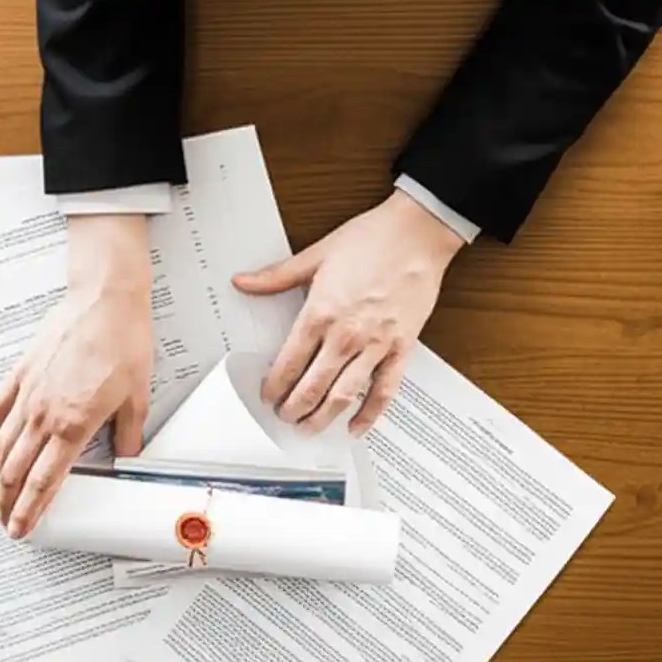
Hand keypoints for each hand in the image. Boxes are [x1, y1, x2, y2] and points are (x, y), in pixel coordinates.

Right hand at [0, 214, 153, 538]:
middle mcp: (45, 413)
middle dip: (9, 501)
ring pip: (3, 445)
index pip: (46, 481)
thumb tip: (128, 460)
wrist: (104, 300)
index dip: (31, 510)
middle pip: (18, 470)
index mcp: (74, 425)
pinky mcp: (21, 373)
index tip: (22, 528)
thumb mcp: (137, 397)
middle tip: (6, 521)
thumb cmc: (123, 342)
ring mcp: (29, 393)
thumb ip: (129, 435)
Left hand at [232, 189, 463, 435]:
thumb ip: (277, 276)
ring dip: (323, 417)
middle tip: (285, 416)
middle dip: (293, 408)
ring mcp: (375, 345)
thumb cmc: (372, 239)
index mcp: (320, 312)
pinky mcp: (401, 348)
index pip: (288, 363)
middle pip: (311, 386)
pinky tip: (356, 427)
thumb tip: (244, 282)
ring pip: (343, 395)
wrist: (417, 233)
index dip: (274, 386)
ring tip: (309, 428)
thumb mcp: (316, 254)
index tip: (268, 395)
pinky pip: (384, 391)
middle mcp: (346, 334)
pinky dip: (370, 414)